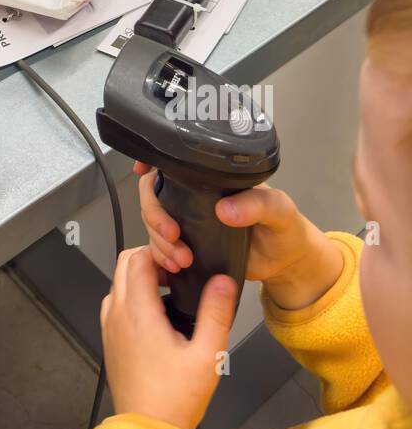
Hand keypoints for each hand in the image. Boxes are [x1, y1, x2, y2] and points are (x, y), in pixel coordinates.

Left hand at [101, 247, 236, 428]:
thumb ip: (216, 313)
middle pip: (124, 263)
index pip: (139, 257)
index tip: (183, 262)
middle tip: (178, 271)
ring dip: (139, 276)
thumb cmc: (176, 397)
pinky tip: (156, 313)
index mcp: (138, 311)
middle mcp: (117, 313)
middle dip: (151, 257)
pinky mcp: (110, 339)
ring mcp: (109, 326)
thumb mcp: (206, 355)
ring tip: (170, 290)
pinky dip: (131, 295)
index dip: (161, 251)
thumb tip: (224, 280)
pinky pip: (115, 302)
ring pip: (117, 282)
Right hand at [135, 165, 343, 310]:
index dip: (152, 162)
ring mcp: (188, 221)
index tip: (141, 171)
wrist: (287, 265)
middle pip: (154, 195)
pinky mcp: (188, 246)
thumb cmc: (285, 227)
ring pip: (153, 223)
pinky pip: (160, 247)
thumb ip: (256, 204)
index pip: (175, 163)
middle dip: (155, 216)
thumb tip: (223, 209)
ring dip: (159, 242)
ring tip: (182, 260)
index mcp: (213, 178)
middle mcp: (194, 196)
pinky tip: (174, 266)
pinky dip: (161, 256)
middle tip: (172, 236)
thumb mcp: (279, 210)